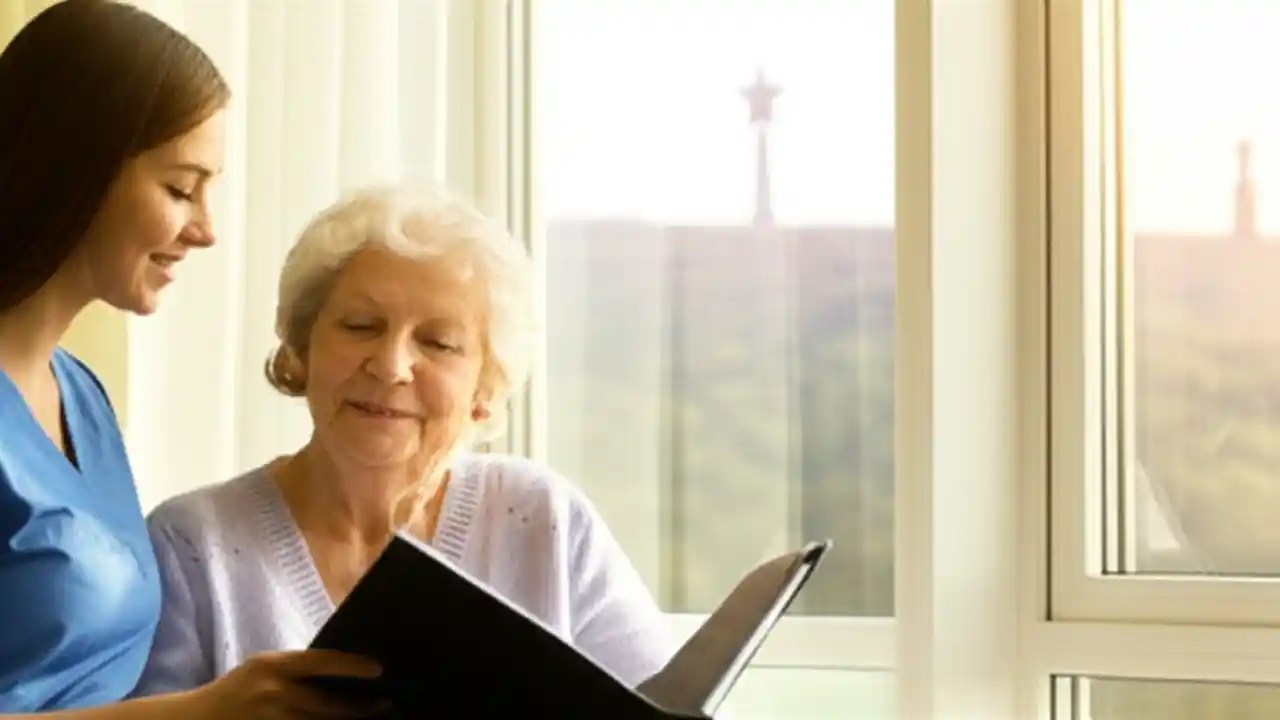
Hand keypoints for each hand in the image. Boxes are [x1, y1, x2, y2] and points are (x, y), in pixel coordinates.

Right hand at [184, 649, 389, 719]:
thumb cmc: (239, 689)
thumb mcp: (264, 668)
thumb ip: (297, 670)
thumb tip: (343, 671)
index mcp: (273, 666)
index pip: (322, 662)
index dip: (353, 666)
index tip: (378, 670)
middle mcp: (273, 693)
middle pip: (327, 704)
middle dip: (359, 708)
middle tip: (384, 705)